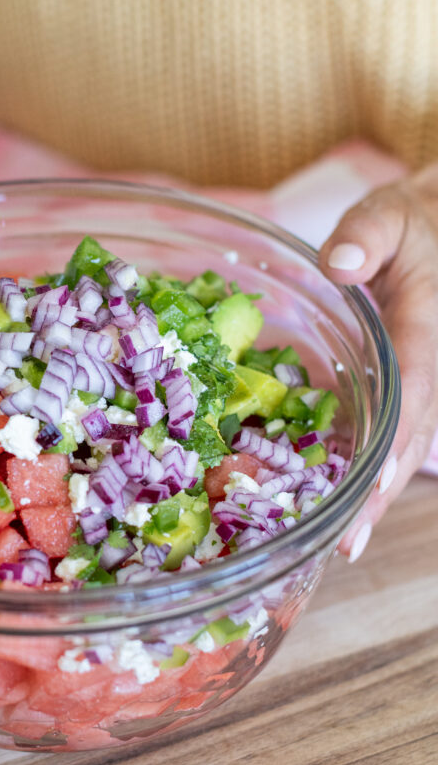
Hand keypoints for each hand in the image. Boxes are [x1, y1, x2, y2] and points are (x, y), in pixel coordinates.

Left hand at [319, 165, 437, 560]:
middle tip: (344, 548)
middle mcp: (430, 369)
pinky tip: (337, 496)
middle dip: (379, 496)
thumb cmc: (415, 223)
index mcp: (428, 335)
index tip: (368, 497)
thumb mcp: (391, 216)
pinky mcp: (408, 386)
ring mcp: (423, 382)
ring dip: (375, 493)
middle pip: (409, 442)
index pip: (414, 400)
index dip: (391, 453)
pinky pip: (393, 431)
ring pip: (404, 446)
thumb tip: (341, 262)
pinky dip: (369, 465)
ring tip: (341, 543)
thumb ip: (368, 235)